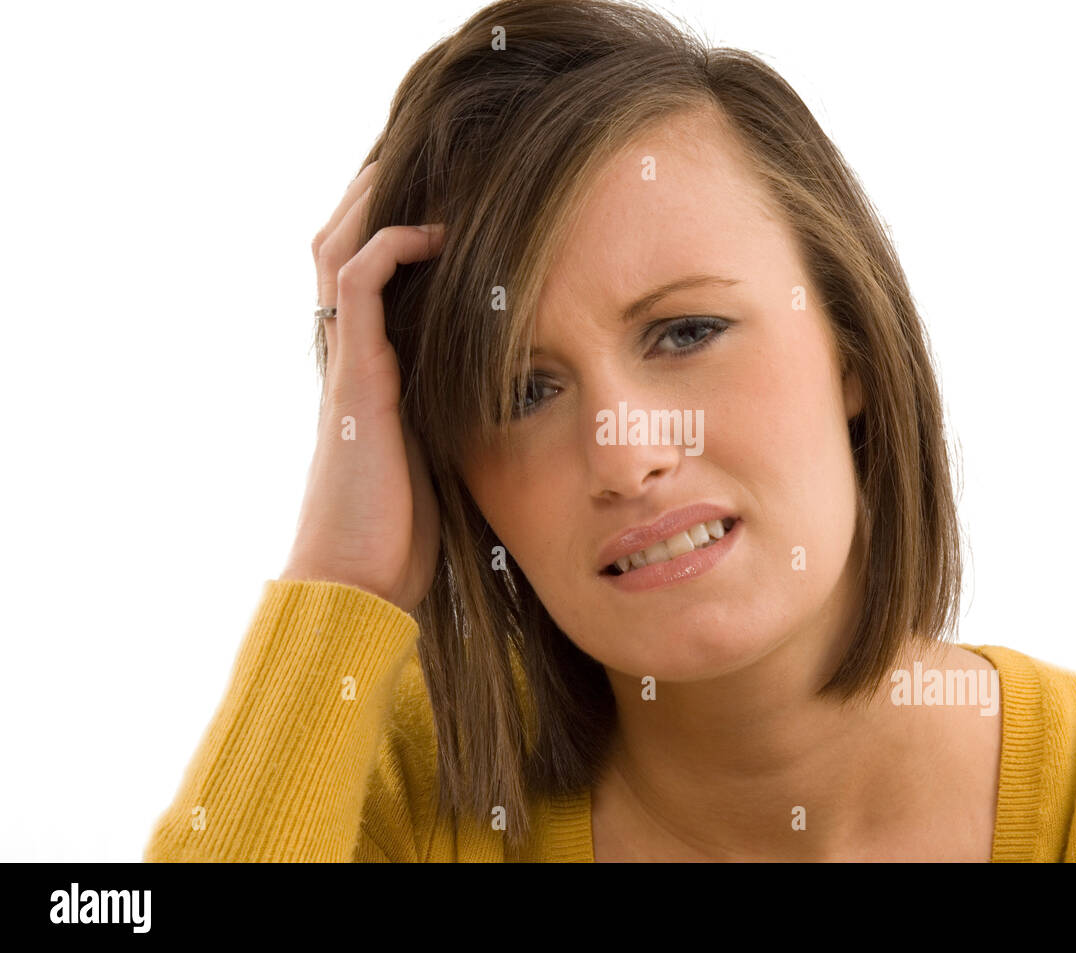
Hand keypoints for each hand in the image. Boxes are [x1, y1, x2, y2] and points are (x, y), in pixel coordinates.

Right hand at [280, 161, 443, 614]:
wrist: (358, 584)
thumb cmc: (403, 535)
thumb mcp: (441, 461)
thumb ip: (459, 420)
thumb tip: (520, 406)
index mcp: (374, 373)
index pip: (372, 278)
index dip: (397, 230)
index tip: (447, 200)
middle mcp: (354, 357)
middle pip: (345, 246)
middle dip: (378, 197)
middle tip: (425, 157)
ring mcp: (350, 363)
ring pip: (341, 250)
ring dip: (377, 201)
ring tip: (421, 162)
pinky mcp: (357, 378)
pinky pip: (358, 285)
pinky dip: (389, 245)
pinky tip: (433, 231)